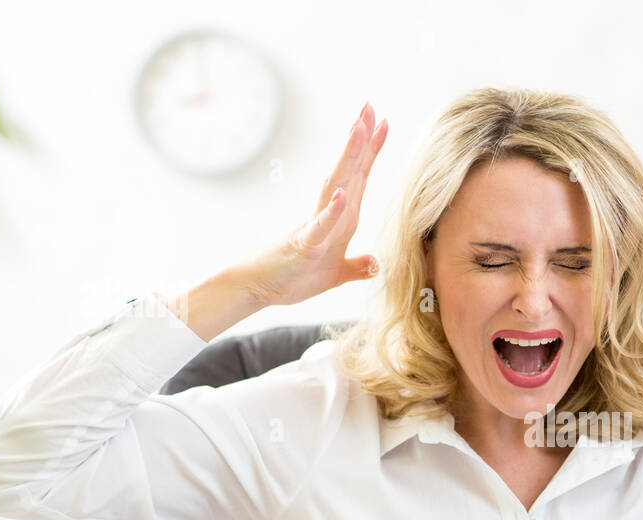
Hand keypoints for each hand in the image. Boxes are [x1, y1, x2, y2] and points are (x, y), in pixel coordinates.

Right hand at [244, 102, 388, 306]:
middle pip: (350, 171)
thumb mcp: (337, 274)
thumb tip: (375, 264)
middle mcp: (329, 214)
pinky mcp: (306, 246)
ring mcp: (316, 226)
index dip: (371, 150)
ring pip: (335, 187)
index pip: (360, 177)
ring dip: (348, 159)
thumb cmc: (295, 276)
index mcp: (342, 218)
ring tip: (358, 130)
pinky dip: (331, 211)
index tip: (383, 122)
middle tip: (370, 106)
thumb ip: (357, 266)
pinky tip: (341, 195)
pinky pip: (320, 227)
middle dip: (361, 140)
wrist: (258, 290)